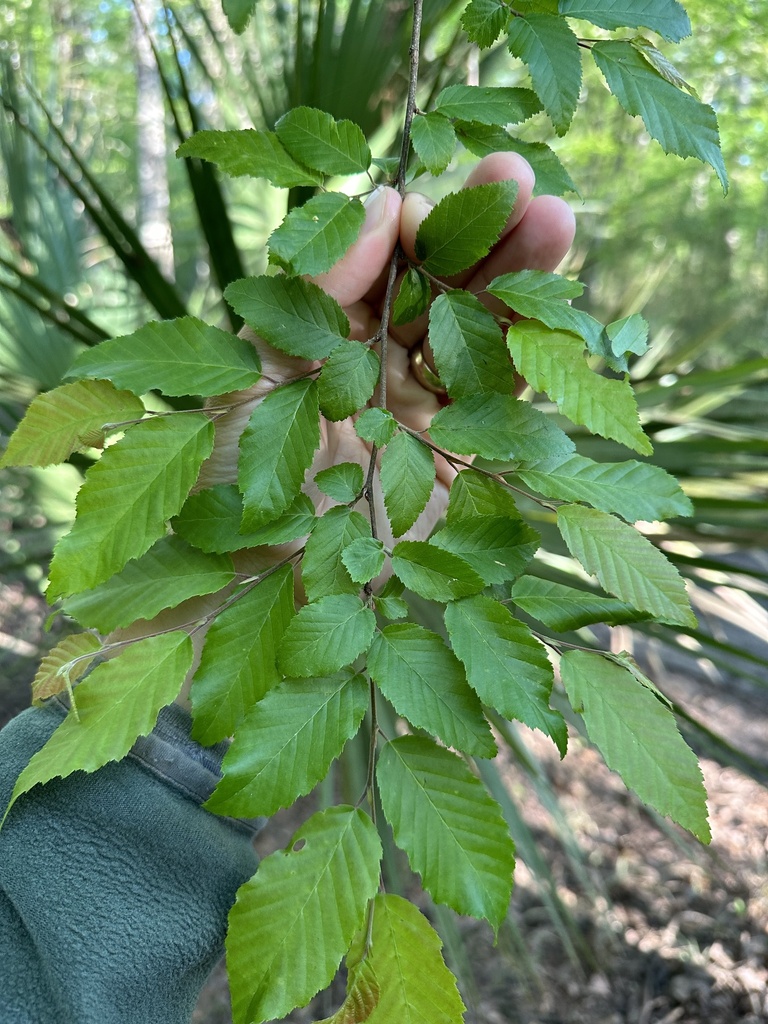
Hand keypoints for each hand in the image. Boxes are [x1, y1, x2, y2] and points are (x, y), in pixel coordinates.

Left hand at [116, 153, 575, 696]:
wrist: (236, 618)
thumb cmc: (218, 496)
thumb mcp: (253, 377)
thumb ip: (312, 290)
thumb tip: (381, 203)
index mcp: (318, 340)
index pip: (378, 265)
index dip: (408, 229)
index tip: (424, 206)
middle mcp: (372, 373)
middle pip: (439, 291)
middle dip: (480, 235)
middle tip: (521, 180)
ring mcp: (422, 422)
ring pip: (481, 338)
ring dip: (520, 282)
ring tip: (558, 220)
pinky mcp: (461, 475)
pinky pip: (504, 410)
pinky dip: (530, 365)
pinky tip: (555, 318)